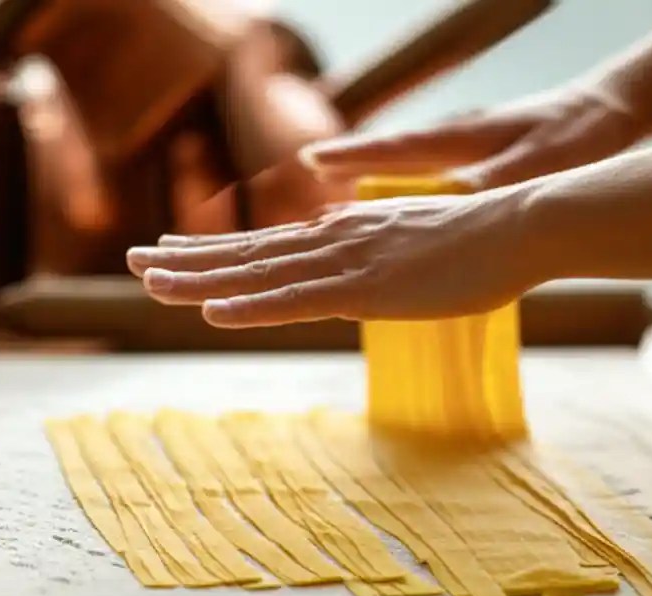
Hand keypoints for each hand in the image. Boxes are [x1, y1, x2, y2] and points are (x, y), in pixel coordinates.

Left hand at [125, 187, 547, 327]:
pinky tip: (212, 313)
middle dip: (185, 258)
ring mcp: (347, 264)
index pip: (265, 244)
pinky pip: (297, 303)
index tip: (171, 250)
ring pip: (257, 275)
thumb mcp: (418, 247)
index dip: (213, 249)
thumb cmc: (482, 241)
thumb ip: (383, 258)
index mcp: (344, 234)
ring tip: (148, 282)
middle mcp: (333, 242)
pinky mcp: (367, 290)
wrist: (520, 226)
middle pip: (245, 253)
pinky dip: (251, 308)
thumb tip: (366, 273)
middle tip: (131, 257)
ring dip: (200, 280)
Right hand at [300, 84, 641, 189]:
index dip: (353, 156)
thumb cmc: (578, 136)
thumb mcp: (538, 166)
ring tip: (335, 187)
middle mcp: (455, 139)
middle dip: (347, 161)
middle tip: (307, 167)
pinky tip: (400, 203)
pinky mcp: (483, 159)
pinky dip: (405, 186)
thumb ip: (495, 186)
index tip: (313, 159)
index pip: (395, 147)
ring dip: (373, 174)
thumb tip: (454, 201)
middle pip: (388, 153)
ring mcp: (468, 147)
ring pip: (407, 164)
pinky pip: (429, 175)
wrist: (612, 112)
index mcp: (462, 138)